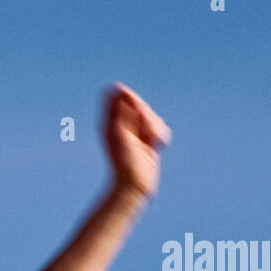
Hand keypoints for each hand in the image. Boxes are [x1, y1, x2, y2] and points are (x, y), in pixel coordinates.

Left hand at [102, 82, 170, 198]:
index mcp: (110, 122)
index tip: (136, 110)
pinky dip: (160, 135)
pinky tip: (157, 146)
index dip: (132, 99)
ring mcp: (136, 133)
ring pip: (152, 116)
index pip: (121, 96)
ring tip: (150, 143)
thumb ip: (120, 109)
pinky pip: (160, 127)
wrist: (134, 183)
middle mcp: (122, 125)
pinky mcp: (148, 140)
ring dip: (155, 128)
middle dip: (146, 116)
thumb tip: (118, 88)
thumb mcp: (119, 131)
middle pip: (141, 106)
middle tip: (143, 133)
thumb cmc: (123, 160)